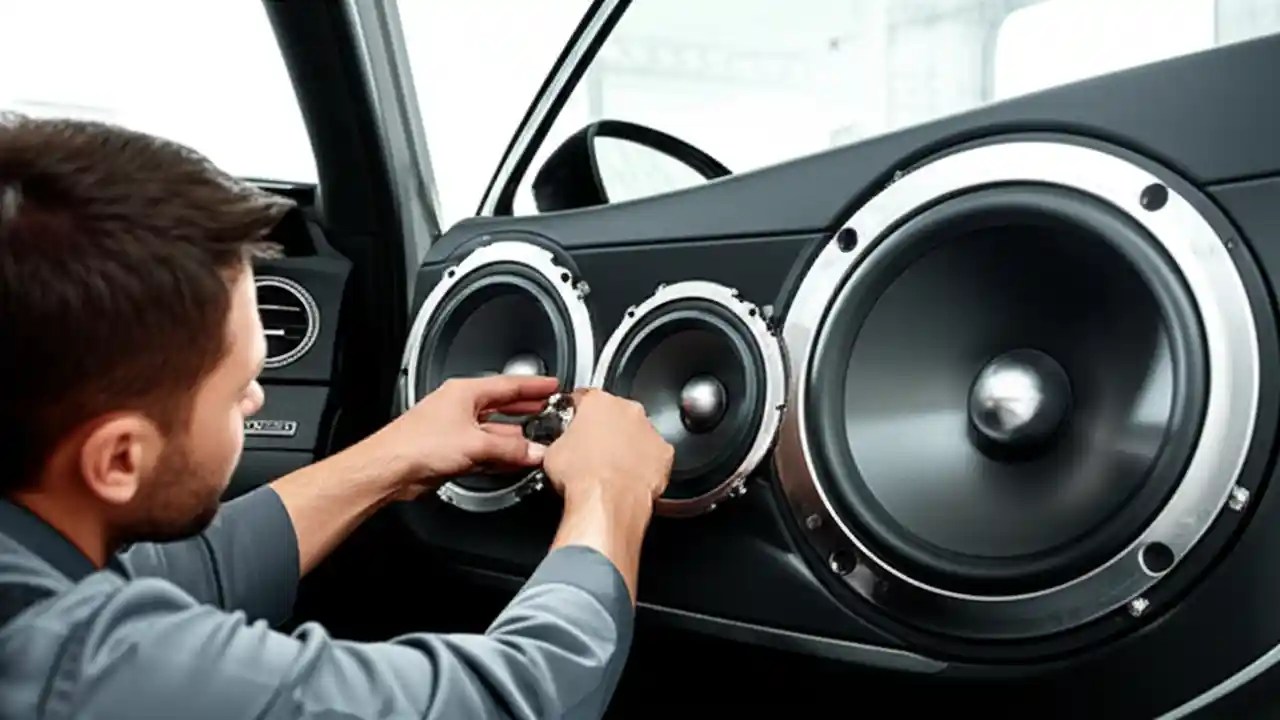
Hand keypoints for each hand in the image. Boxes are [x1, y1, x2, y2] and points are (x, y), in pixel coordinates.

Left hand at [366, 375, 560, 498]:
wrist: (389, 468)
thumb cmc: (417, 444)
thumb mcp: (475, 443)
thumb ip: (510, 449)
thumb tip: (534, 452)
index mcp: (464, 393)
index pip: (508, 385)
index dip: (533, 385)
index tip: (551, 385)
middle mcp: (459, 407)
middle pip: (502, 406)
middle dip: (526, 409)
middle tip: (548, 409)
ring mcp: (454, 430)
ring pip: (493, 431)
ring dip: (514, 438)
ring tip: (537, 441)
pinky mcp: (450, 451)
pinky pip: (484, 450)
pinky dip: (500, 455)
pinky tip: (513, 461)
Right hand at [543, 388, 673, 508]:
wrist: (606, 502)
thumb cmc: (581, 476)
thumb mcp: (552, 454)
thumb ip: (558, 441)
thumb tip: (555, 448)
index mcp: (598, 402)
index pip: (585, 398)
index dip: (577, 413)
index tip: (574, 424)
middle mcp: (627, 410)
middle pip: (615, 413)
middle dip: (606, 428)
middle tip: (593, 450)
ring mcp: (649, 430)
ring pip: (638, 432)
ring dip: (628, 445)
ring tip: (613, 468)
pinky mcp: (664, 453)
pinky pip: (655, 454)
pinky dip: (646, 463)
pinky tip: (632, 477)